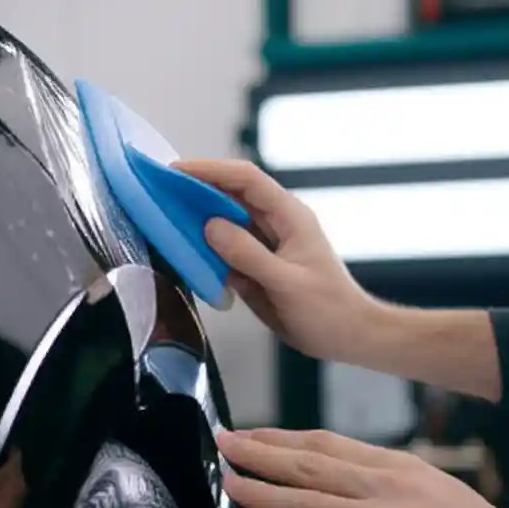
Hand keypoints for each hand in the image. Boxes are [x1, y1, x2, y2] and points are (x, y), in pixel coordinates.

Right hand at [174, 159, 381, 365]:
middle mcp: (275, 224)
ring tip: (162, 215)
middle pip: (231, 195)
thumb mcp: (287, 283)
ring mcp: (265, 245)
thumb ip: (248, 255)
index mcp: (289, 216)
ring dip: (197, 218)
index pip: (246, 179)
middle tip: (159, 190)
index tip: (176, 171)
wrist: (348, 337)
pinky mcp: (257, 267)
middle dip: (197, 189)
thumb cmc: (328, 309)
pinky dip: (204, 249)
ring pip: (225, 222)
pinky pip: (225, 251)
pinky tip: (182, 250)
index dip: (211, 170)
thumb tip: (210, 226)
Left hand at [217, 428, 508, 507]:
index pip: (327, 444)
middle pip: (313, 462)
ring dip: (268, 494)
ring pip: (317, 505)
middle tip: (222, 442)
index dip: (282, 437)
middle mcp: (394, 487)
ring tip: (232, 486)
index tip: (247, 433)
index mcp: (399, 469)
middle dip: (262, 451)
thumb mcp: (433, 506)